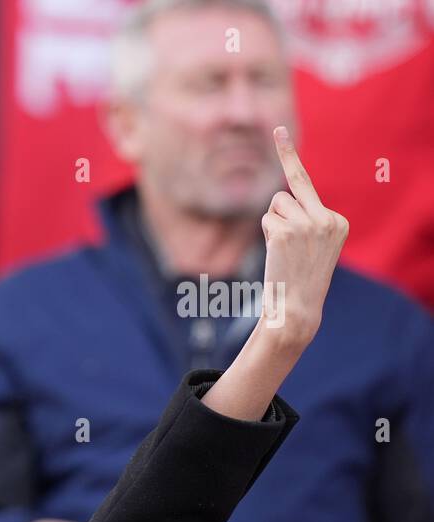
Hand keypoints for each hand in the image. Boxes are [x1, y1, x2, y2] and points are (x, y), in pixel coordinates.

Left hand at [202, 126, 347, 421]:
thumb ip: (305, 218)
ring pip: (274, 206)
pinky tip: (278, 254)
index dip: (287, 156)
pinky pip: (266, 220)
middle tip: (285, 240)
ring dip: (272, 226)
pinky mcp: (287, 232)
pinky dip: (267, 234)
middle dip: (279, 210)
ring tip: (283, 252)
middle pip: (286, 193)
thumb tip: (280, 201)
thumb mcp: (313, 244)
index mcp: (338, 221)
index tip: (276, 130)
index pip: (305, 182)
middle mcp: (327, 218)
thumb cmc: (299, 278)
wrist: (298, 309)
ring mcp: (308, 224)